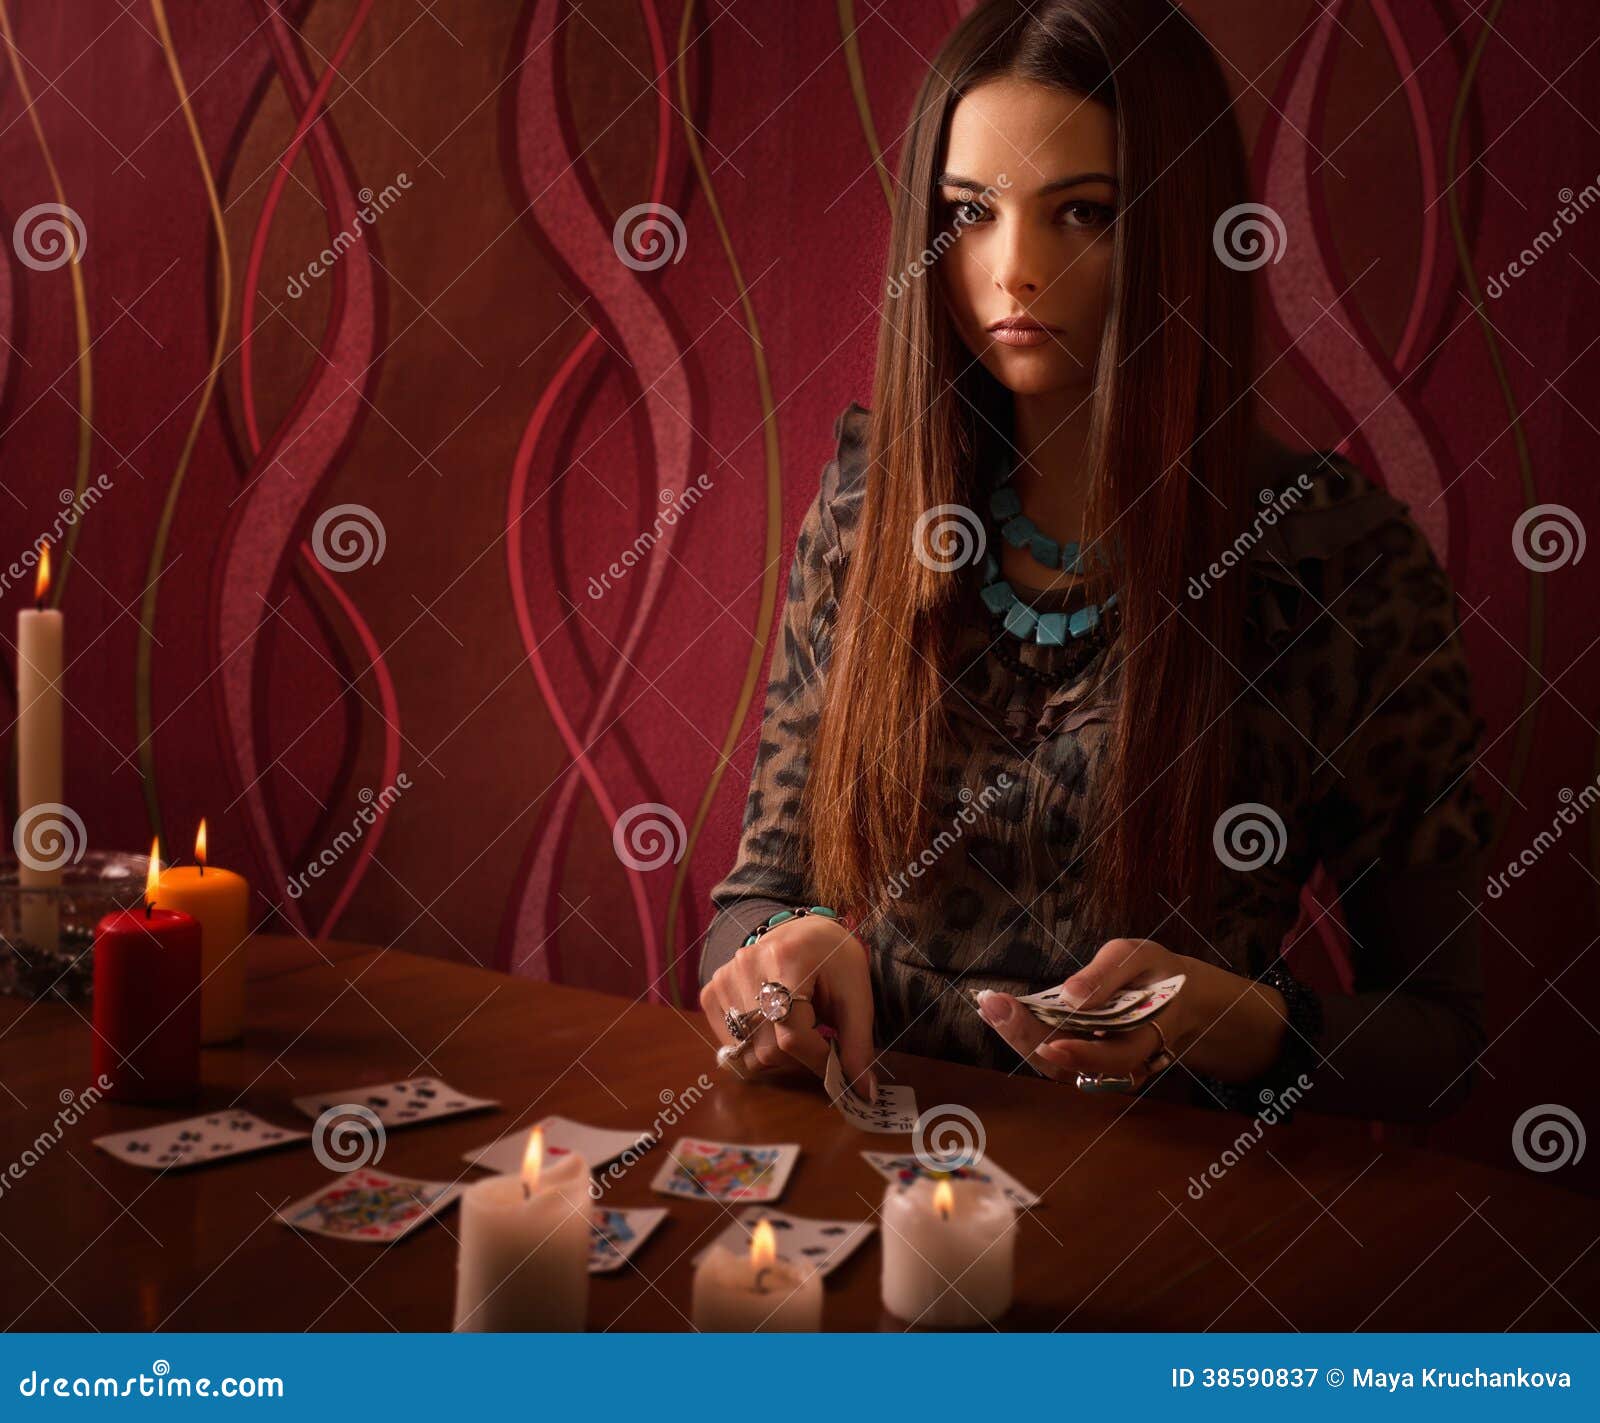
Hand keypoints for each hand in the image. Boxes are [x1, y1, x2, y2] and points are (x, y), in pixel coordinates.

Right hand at [701, 914, 876, 1099]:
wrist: (804, 933)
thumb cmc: (834, 960)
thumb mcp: (855, 995)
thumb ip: (857, 1044)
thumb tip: (863, 1093)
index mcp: (787, 959)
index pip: (793, 1036)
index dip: (817, 1060)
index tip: (836, 1066)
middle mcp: (746, 965)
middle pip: (768, 1049)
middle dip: (799, 1057)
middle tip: (816, 1038)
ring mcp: (724, 978)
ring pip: (748, 1053)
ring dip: (776, 1055)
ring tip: (794, 1029)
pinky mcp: (711, 991)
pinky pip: (730, 1044)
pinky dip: (753, 1046)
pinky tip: (772, 1025)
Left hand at [977, 936, 1287, 1088]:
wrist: (1173, 995)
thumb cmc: (1156, 973)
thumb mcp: (1140, 957)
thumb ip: (1107, 975)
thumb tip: (1071, 994)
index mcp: (1145, 1037)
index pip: (1114, 1059)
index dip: (1083, 1055)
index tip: (1050, 1042)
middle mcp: (1117, 1061)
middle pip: (1071, 1065)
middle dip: (1029, 1038)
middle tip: (994, 1005)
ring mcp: (1095, 1062)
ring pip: (1053, 1064)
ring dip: (1017, 1036)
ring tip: (988, 1004)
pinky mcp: (1078, 1053)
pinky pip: (1048, 1051)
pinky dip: (1021, 1031)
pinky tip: (998, 1008)